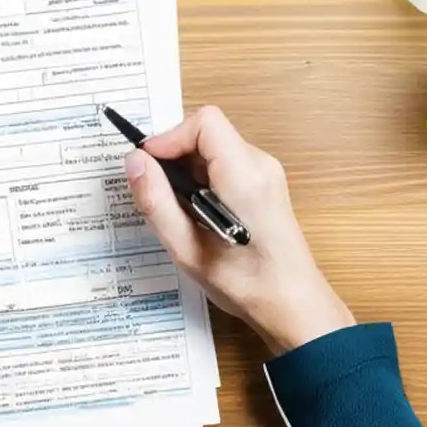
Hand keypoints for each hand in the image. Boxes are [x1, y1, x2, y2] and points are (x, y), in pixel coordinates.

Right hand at [125, 106, 354, 354]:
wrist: (293, 304)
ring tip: (179, 213)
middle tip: (159, 197)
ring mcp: (266, 172)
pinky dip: (201, 180)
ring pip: (213, 148)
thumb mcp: (187, 248)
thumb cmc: (244, 282)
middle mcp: (260, 165)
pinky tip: (197, 215)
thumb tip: (134, 161)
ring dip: (186, 172)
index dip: (169, 137)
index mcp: (244, 176)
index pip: (204, 122)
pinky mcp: (265, 183)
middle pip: (206, 133)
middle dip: (174, 157)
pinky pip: (224, 163)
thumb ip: (157, 201)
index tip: (147, 166)